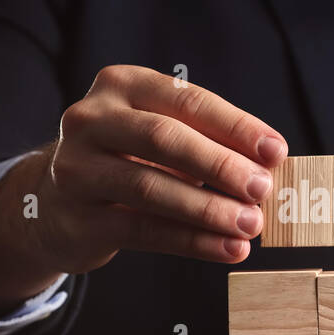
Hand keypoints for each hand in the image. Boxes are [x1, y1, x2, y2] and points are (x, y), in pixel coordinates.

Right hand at [0, 65, 286, 316]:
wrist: (57, 205)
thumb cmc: (129, 162)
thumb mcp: (161, 138)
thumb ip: (208, 144)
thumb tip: (270, 170)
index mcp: (122, 85)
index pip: (186, 99)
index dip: (235, 126)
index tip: (277, 151)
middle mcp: (91, 119)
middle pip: (163, 137)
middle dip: (220, 164)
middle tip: (262, 189)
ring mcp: (77, 168)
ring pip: (150, 187)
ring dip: (208, 209)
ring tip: (250, 225)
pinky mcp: (79, 218)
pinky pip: (143, 230)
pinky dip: (192, 242)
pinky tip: (226, 249)